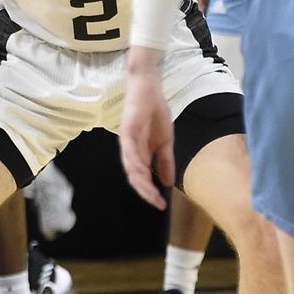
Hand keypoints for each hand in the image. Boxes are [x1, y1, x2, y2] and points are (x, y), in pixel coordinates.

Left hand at [117, 57, 172, 209]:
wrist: (150, 88)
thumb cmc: (156, 112)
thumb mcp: (166, 140)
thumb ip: (165, 161)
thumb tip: (166, 182)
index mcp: (139, 154)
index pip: (142, 178)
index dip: (150, 192)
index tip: (161, 205)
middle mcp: (130, 151)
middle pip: (135, 177)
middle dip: (146, 192)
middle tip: (156, 204)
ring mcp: (127, 141)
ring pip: (131, 167)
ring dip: (140, 182)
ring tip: (150, 194)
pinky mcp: (127, 130)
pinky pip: (129, 151)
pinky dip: (135, 163)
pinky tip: (142, 173)